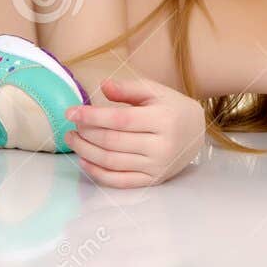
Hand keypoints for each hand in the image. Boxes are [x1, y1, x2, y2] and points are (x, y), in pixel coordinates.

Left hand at [63, 77, 205, 187]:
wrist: (195, 133)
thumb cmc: (171, 108)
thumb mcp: (154, 91)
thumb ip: (128, 88)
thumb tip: (102, 86)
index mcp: (163, 119)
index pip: (120, 119)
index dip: (92, 116)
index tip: (70, 112)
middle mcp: (161, 146)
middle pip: (113, 141)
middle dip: (85, 134)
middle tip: (70, 126)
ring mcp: (157, 166)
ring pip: (112, 162)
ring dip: (86, 151)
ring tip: (72, 140)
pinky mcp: (153, 180)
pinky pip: (120, 181)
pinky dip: (98, 173)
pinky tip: (84, 161)